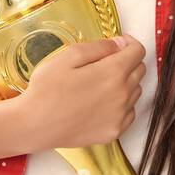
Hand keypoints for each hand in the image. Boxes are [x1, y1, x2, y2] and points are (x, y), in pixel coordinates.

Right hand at [19, 34, 145, 149]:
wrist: (35, 126)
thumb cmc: (47, 88)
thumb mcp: (68, 56)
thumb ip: (99, 46)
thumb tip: (120, 44)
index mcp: (113, 72)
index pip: (138, 51)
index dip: (129, 43)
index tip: (118, 43)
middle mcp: (123, 94)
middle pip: (140, 70)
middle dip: (128, 61)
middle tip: (106, 62)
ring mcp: (120, 116)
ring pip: (136, 91)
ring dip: (126, 83)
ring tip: (101, 83)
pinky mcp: (115, 132)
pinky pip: (129, 112)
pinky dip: (122, 104)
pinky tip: (101, 103)